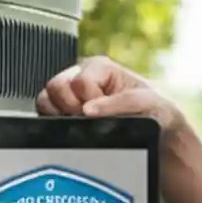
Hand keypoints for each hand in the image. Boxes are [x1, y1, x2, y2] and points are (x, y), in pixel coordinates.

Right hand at [36, 56, 186, 138]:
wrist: (157, 135)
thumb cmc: (156, 113)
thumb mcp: (147, 103)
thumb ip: (119, 103)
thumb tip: (87, 111)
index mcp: (100, 67)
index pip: (79, 82)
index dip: (90, 100)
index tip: (103, 112)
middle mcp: (82, 76)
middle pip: (55, 86)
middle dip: (70, 106)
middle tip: (88, 119)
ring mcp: (71, 95)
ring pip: (45, 99)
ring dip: (59, 114)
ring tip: (80, 124)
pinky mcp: (63, 113)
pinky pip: (43, 114)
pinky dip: (52, 123)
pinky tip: (71, 129)